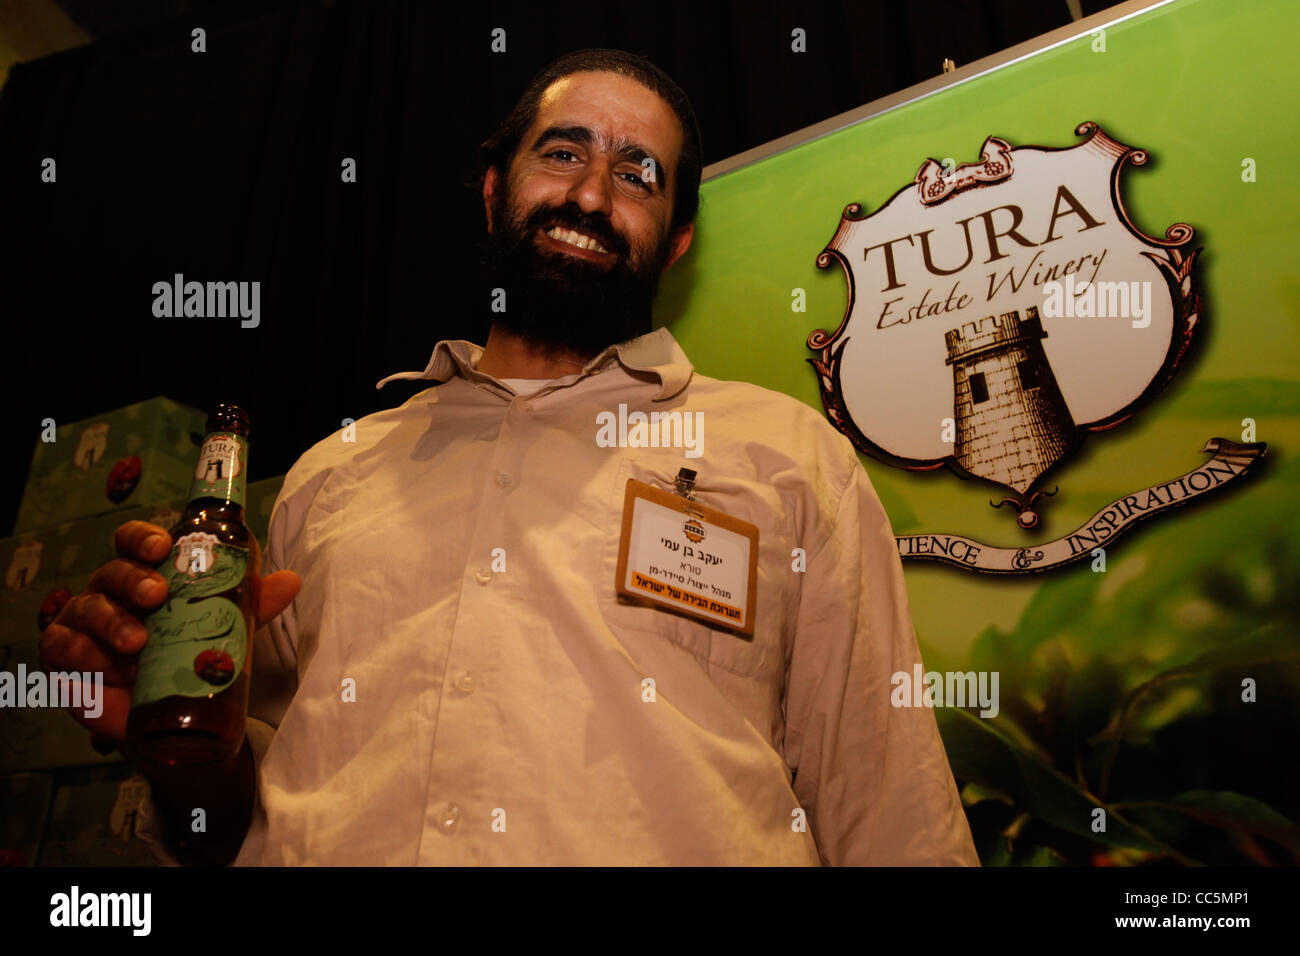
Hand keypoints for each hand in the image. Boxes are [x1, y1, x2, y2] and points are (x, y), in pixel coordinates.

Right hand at [37, 520, 300, 750]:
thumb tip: (290, 580)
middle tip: (156, 595)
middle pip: (112, 572)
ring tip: (137, 642)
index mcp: (145, 574)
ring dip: (110, 621)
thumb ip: (251, 604)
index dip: (142, 537)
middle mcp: (110, 592)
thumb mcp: (224, 625)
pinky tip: (101, 664)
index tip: (162, 546)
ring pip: (87, 609)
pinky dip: (79, 653)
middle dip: (132, 579)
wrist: (170, 711)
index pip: (134, 542)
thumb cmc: (190, 651)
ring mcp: (83, 623)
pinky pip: (60, 648)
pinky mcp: (65, 658)